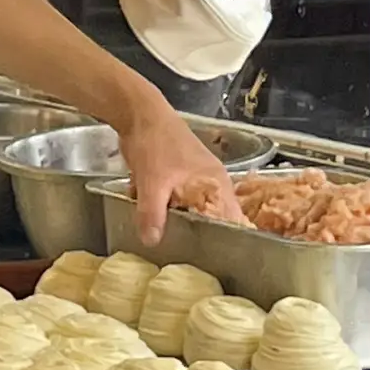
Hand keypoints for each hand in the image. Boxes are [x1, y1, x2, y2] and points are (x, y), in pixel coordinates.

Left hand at [117, 96, 241, 246]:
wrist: (136, 112)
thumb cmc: (155, 143)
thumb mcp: (152, 182)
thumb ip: (153, 214)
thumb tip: (152, 242)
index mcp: (217, 183)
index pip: (232, 220)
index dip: (226, 239)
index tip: (211, 257)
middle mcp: (212, 181)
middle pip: (210, 218)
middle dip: (195, 232)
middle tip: (182, 250)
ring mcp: (194, 177)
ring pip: (189, 209)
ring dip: (174, 217)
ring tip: (163, 231)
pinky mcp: (177, 175)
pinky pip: (175, 199)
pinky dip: (163, 204)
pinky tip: (149, 209)